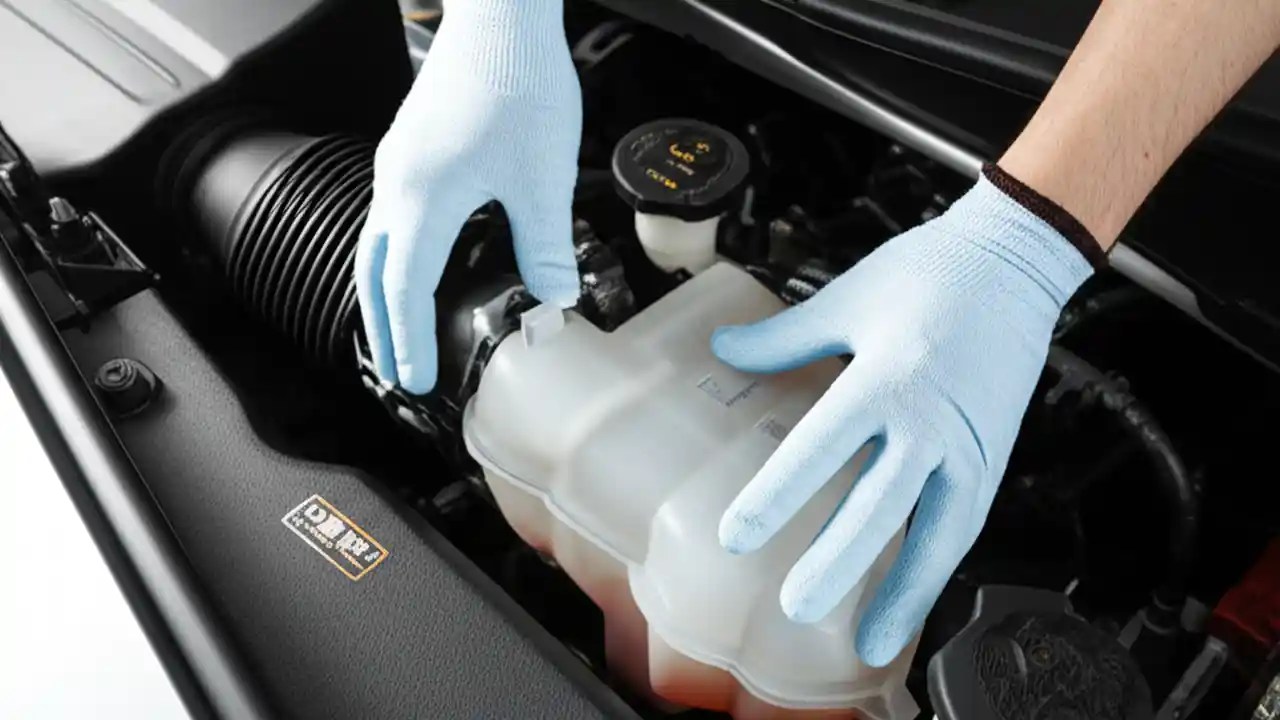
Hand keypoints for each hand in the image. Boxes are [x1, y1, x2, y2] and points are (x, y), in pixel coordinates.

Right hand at [356, 2, 581, 393]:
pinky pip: (392, 216)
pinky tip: (424, 263)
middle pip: (374, 272)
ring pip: (378, 243)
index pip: (405, 288)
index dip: (409, 339)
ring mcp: (400, 161)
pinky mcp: (413, 146)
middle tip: (396, 369)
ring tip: (403, 329)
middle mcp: (398, 183)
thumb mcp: (541, 175)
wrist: (501, 15)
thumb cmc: (518, 83)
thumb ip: (545, 243)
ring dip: (386, 292)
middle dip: (383, 327)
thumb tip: (556, 300)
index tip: (414, 380)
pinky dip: (397, 257)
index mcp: (422, 199)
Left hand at [713, 167, 1096, 666]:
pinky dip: (938, 566)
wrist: (1017, 259)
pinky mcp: (993, 456)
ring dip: (906, 590)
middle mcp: (931, 419)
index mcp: (888, 376)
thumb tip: (724, 349)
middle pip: (883, 504)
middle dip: (840, 563)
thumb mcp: (847, 297)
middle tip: (797, 606)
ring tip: (872, 641)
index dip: (779, 495)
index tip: (738, 535)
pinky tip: (912, 598)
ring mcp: (969, 444)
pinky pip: (965, 523)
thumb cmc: (933, 272)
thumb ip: (783, 337)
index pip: (822, 448)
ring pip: (939, 531)